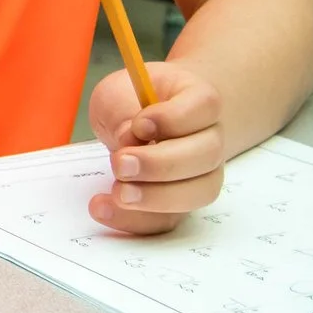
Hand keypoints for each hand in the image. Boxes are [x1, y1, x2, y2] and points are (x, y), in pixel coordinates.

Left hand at [87, 59, 224, 232]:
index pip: (205, 106)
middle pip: (207, 153)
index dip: (174, 118)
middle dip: (161, 163)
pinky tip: (103, 207)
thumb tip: (129, 140)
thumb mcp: (117, 93)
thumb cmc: (128, 103)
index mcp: (198, 100)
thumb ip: (122, 111)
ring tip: (116, 191)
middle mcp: (209, 138)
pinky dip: (134, 219)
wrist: (132, 123)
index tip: (139, 125)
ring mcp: (201, 174)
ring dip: (155, 197)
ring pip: (198, 192)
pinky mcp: (180, 204)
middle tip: (120, 163)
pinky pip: (168, 219)